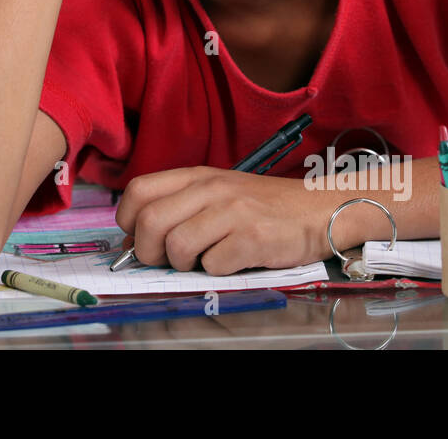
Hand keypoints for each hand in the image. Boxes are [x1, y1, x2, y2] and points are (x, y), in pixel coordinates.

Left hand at [114, 167, 367, 274]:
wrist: (319, 209)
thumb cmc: (263, 207)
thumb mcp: (217, 194)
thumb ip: (179, 209)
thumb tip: (134, 245)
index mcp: (197, 176)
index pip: (138, 190)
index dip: (128, 220)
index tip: (138, 238)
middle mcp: (211, 188)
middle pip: (149, 221)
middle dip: (148, 251)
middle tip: (164, 260)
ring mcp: (233, 212)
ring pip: (176, 245)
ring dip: (182, 264)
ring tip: (200, 261)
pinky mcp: (253, 238)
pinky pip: (212, 265)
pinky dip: (215, 272)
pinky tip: (230, 262)